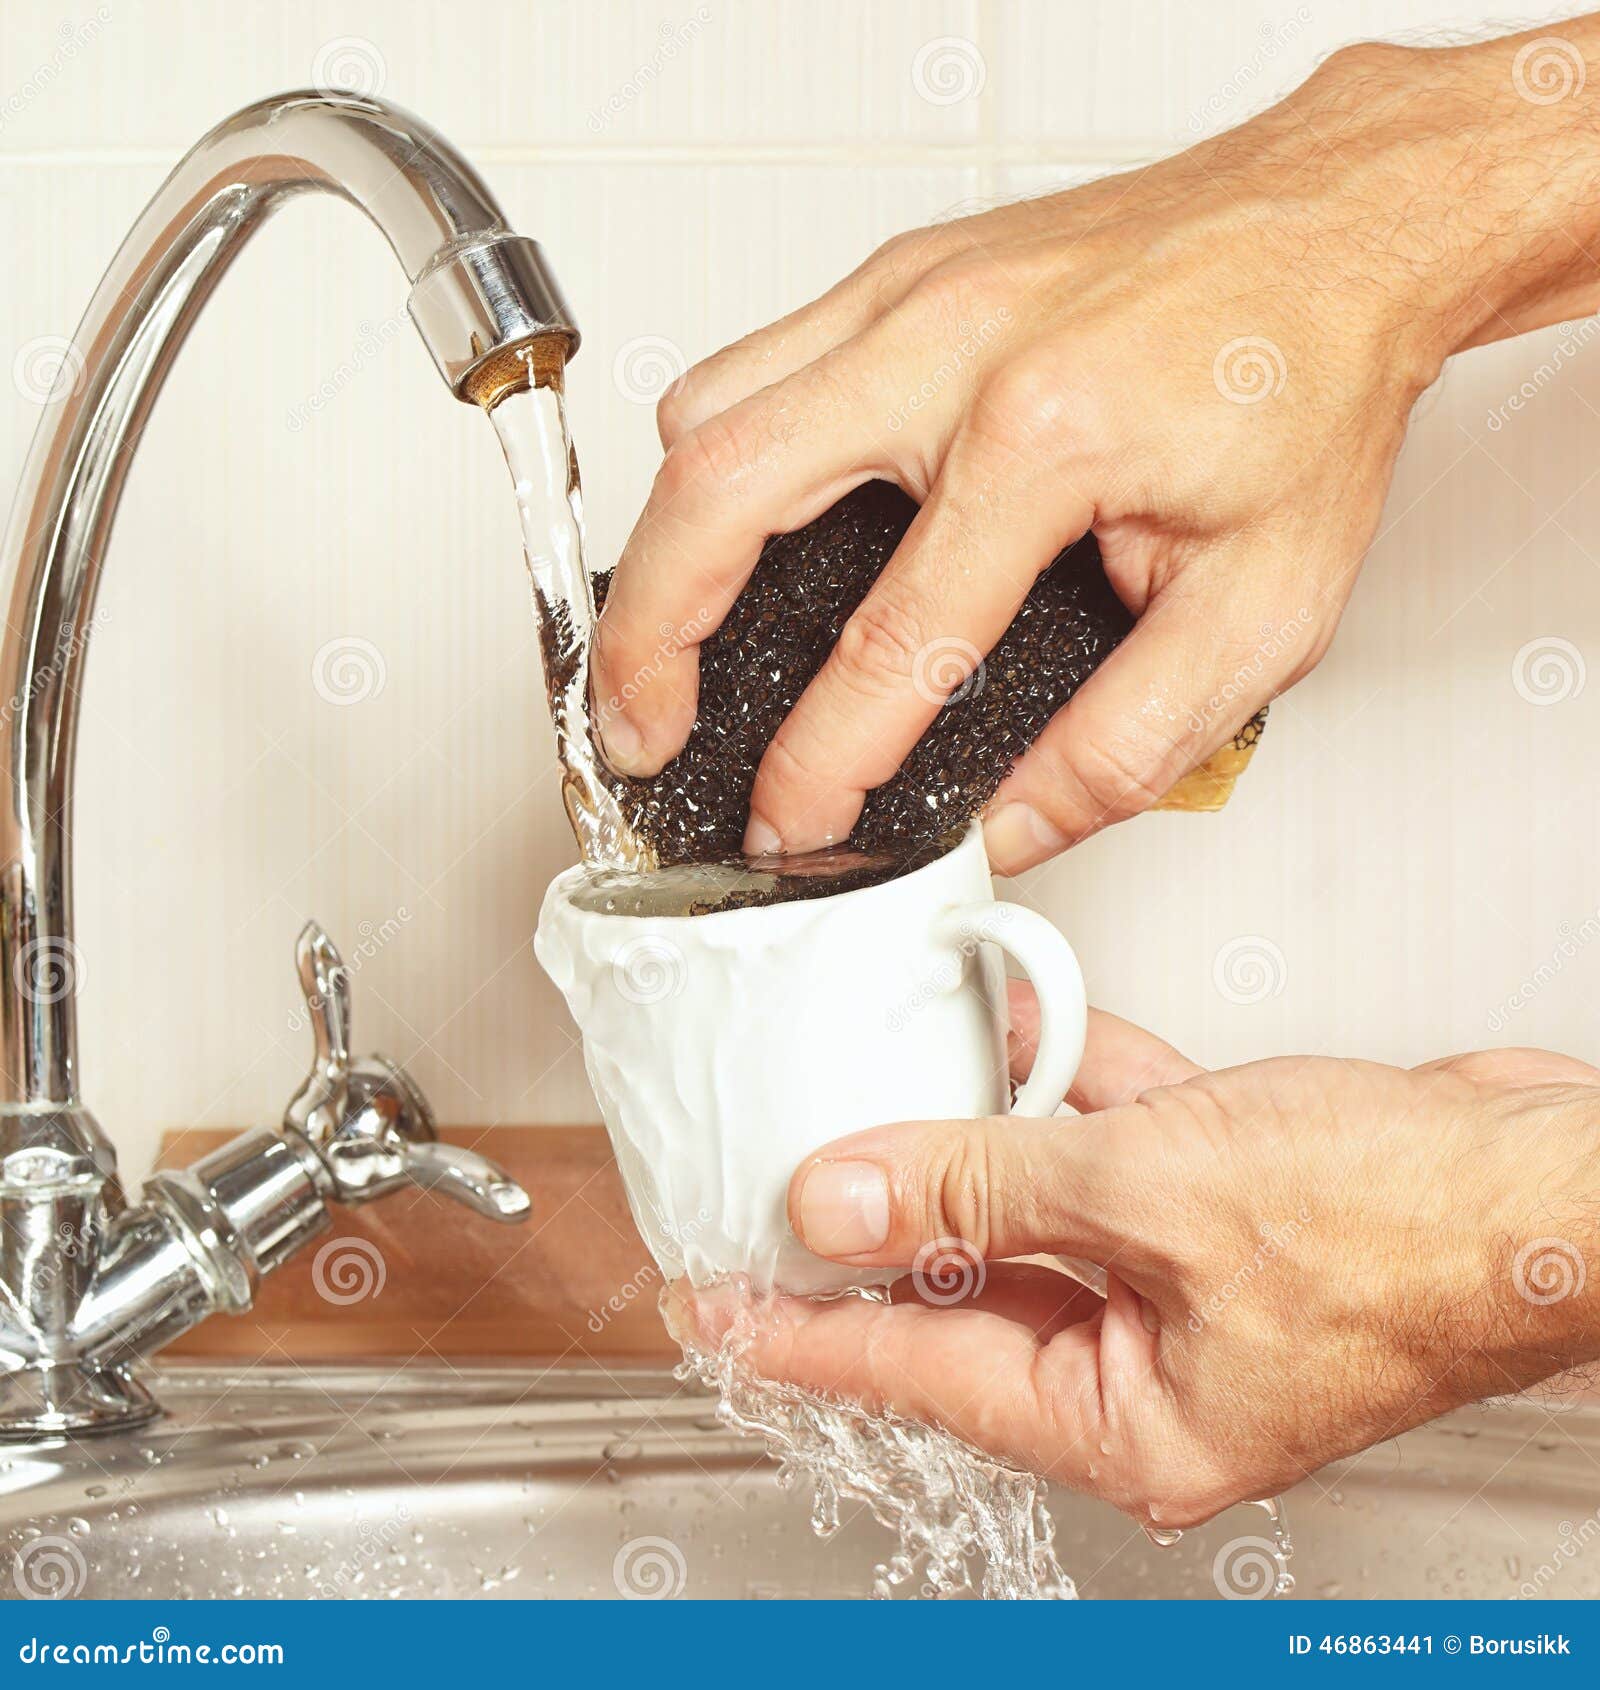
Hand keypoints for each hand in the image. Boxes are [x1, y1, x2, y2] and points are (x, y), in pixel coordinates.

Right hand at [594, 26, 1599, 870]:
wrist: (1338, 227)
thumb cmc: (1307, 383)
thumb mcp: (1266, 605)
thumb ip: (1129, 740)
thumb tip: (1012, 827)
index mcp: (1049, 436)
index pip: (890, 642)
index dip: (823, 762)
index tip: (797, 823)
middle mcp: (954, 345)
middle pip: (720, 494)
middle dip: (648, 640)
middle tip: (639, 732)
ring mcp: (910, 292)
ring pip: (706, 416)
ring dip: (666, 546)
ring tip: (664, 646)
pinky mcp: (898, 274)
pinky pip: (750, 366)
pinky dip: (713, 462)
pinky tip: (734, 527)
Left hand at [680, 989, 1599, 1525]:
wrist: (1560, 1177)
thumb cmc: (1407, 1228)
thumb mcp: (1146, 1196)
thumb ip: (978, 1193)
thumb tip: (844, 1199)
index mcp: (1128, 1420)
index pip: (914, 1371)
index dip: (799, 1331)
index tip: (712, 1309)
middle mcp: (1151, 1366)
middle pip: (966, 1288)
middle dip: (876, 1219)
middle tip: (771, 1185)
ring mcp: (1190, 1284)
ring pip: (1039, 1208)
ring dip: (975, 1134)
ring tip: (881, 1082)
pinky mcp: (1228, 1209)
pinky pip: (1114, 1152)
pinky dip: (1071, 1091)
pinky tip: (1020, 1028)